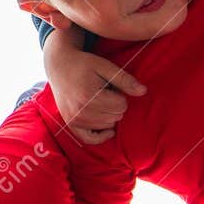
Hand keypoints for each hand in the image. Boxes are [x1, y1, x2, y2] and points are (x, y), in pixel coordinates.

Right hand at [44, 16, 145, 144]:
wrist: (59, 66)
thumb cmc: (84, 64)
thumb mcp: (105, 66)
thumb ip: (124, 79)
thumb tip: (144, 91)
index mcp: (88, 95)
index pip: (121, 105)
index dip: (120, 94)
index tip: (111, 86)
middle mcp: (80, 111)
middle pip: (115, 116)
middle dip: (115, 104)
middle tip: (104, 92)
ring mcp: (74, 119)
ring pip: (107, 125)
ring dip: (109, 115)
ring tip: (99, 99)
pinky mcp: (70, 124)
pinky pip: (90, 139)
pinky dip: (102, 136)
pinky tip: (109, 130)